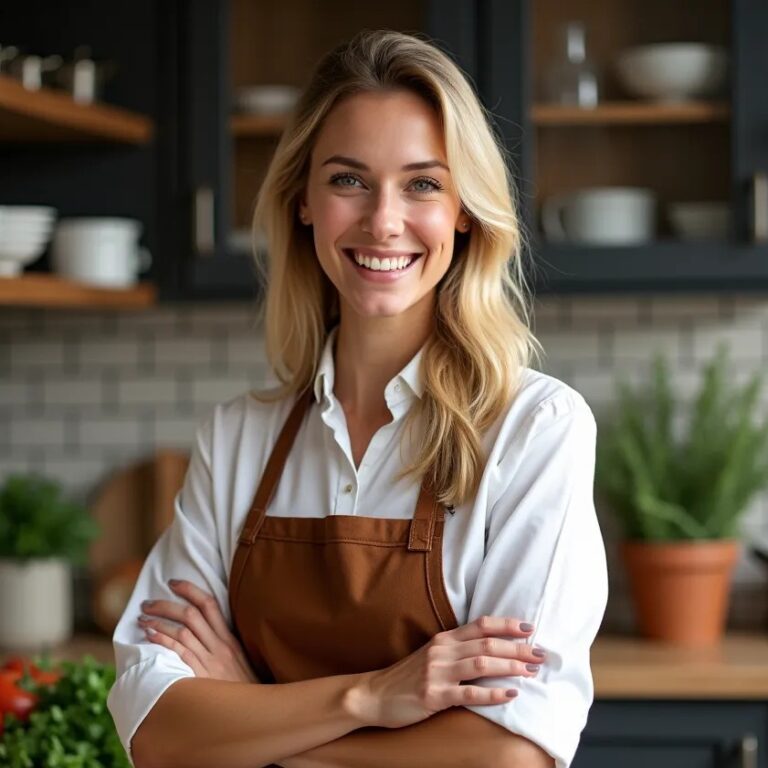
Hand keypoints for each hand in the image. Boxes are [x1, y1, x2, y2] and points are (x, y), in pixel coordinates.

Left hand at [137, 579, 258, 683]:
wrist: (253, 712)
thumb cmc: (243, 689)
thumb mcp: (239, 661)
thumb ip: (223, 645)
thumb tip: (203, 631)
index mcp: (229, 639)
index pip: (209, 604)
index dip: (190, 590)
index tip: (173, 583)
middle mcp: (219, 646)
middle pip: (191, 615)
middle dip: (166, 605)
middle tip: (147, 603)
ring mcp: (210, 661)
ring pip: (182, 632)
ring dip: (159, 623)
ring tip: (143, 620)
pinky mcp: (200, 677)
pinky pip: (180, 654)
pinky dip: (164, 642)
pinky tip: (150, 637)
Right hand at [354, 615, 545, 728]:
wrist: (374, 695)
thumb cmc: (407, 677)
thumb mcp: (431, 655)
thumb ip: (456, 649)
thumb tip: (490, 648)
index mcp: (443, 639)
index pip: (480, 625)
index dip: (506, 624)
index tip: (530, 627)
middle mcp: (441, 651)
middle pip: (486, 644)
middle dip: (517, 648)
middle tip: (540, 653)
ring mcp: (437, 673)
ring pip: (481, 664)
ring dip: (510, 666)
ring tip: (531, 671)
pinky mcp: (433, 696)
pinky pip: (469, 693)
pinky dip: (492, 693)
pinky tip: (510, 694)